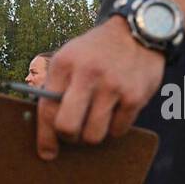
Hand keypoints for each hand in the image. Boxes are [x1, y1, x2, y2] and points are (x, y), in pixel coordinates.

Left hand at [36, 17, 165, 160]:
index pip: (47, 109)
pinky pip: (119, 130)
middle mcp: (88, 74)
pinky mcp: (135, 95)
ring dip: (92, 134)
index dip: (45, 137)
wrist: (139, 30)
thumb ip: (55, 87)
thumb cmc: (96, 52)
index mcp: (64, 64)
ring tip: (95, 120)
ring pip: (94, 135)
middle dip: (69, 137)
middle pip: (68, 127)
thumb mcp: (70, 57)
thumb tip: (45, 127)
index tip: (47, 153)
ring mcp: (113, 85)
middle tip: (73, 134)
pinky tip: (115, 111)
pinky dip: (115, 127)